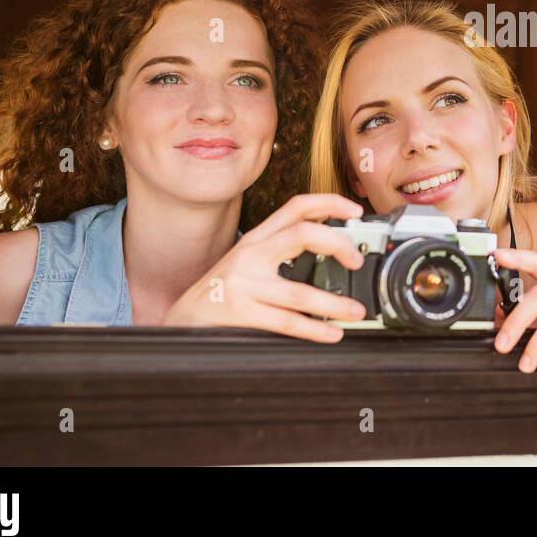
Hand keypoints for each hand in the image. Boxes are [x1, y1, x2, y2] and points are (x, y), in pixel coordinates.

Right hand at [161, 193, 367, 341]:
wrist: (179, 320)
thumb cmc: (219, 293)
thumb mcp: (246, 263)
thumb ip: (277, 253)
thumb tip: (328, 253)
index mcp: (256, 239)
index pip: (295, 207)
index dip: (329, 202)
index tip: (355, 210)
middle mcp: (250, 254)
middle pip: (302, 234)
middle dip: (338, 244)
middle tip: (357, 261)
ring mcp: (243, 283)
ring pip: (299, 290)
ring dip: (334, 304)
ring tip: (355, 310)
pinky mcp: (239, 312)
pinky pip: (285, 321)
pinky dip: (314, 329)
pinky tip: (330, 333)